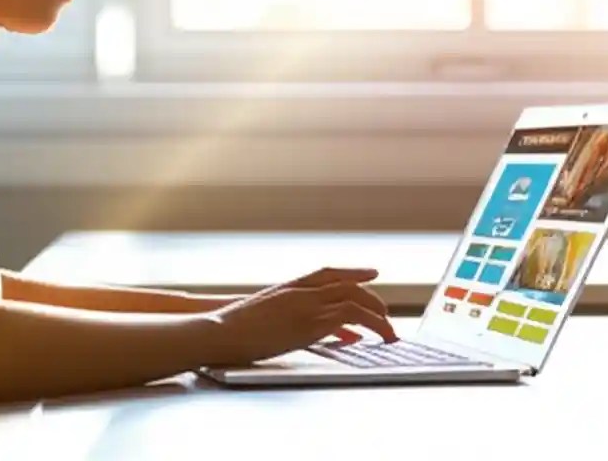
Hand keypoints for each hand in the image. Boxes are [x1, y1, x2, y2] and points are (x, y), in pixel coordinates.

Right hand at [210, 268, 397, 365]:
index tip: (370, 274)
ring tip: (388, 330)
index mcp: (287, 287)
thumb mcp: (259, 317)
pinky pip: (351, 316)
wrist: (219, 331)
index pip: (326, 273)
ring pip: (354, 299)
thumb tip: (299, 329)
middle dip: (369, 296)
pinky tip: (377, 335)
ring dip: (376, 314)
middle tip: (384, 311)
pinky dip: (370, 323)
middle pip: (345, 285)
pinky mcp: (310, 322)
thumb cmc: (231, 330)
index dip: (350, 273)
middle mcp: (300, 292)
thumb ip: (282, 319)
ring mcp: (306, 305)